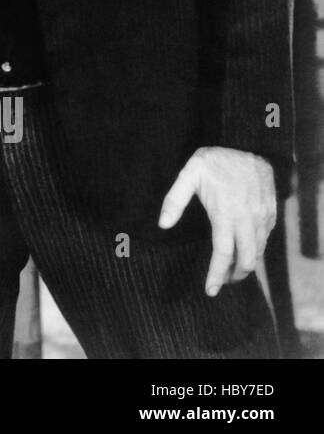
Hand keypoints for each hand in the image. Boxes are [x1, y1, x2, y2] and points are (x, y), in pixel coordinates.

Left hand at [158, 146, 276, 295]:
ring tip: (233, 269)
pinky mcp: (271, 212)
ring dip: (247, 264)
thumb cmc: (214, 160)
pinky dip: (256, 249)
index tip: (211, 290)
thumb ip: (174, 200)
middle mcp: (247, 219)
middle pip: (247, 260)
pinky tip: (245, 249)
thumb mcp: (188, 174)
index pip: (223, 254)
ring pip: (259, 251)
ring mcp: (262, 217)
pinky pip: (266, 238)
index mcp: (225, 214)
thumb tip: (163, 225)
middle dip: (236, 275)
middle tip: (223, 281)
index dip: (217, 275)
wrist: (248, 143)